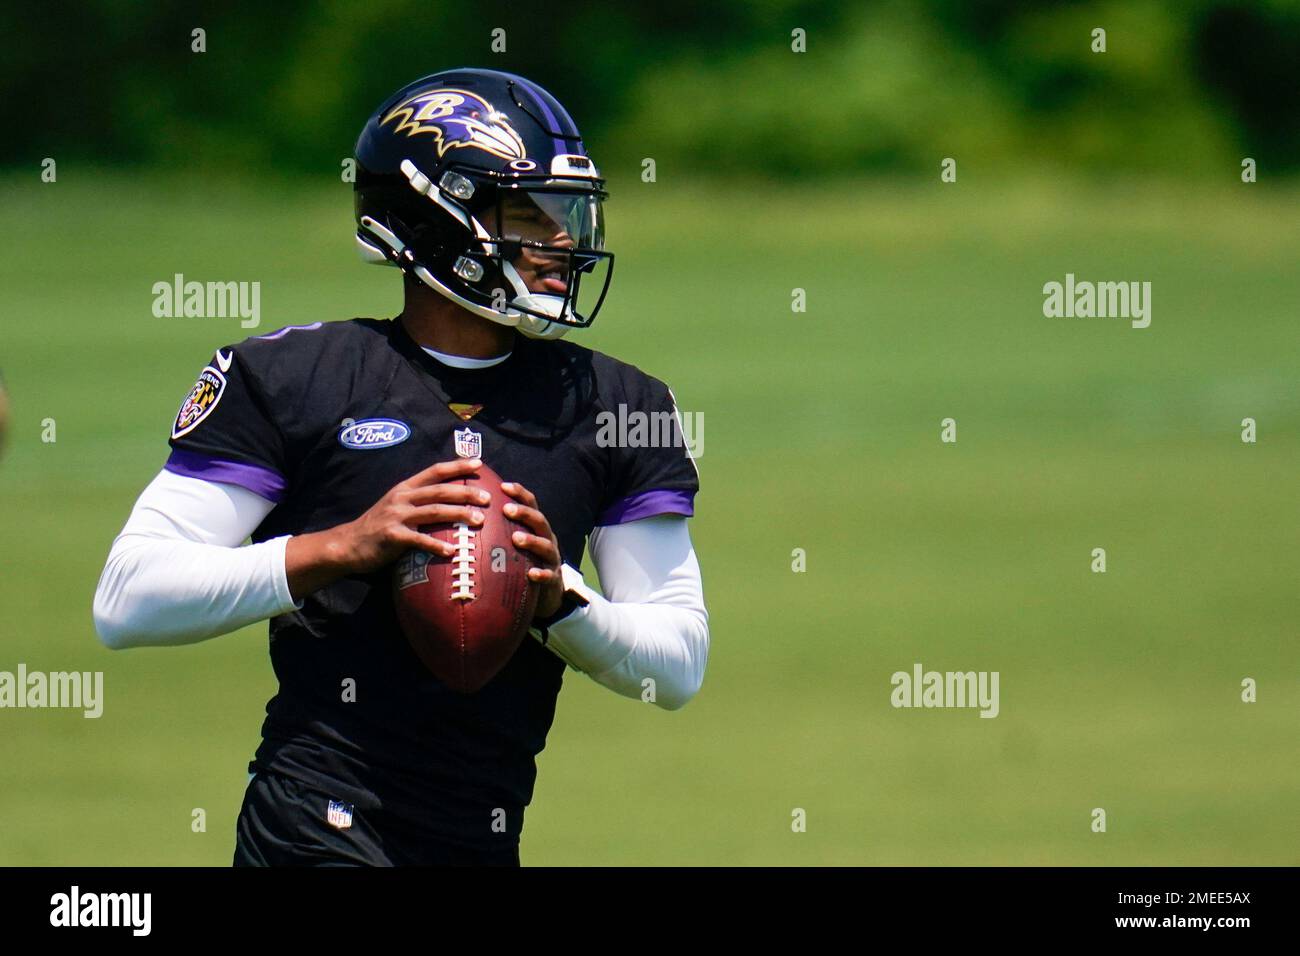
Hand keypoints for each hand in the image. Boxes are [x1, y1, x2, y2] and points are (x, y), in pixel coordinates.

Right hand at [286, 457, 487, 598]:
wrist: (348, 544)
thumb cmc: (379, 527)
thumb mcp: (397, 506)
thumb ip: (419, 501)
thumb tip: (451, 500)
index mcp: (405, 488)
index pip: (435, 471)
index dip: (457, 465)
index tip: (479, 463)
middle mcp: (402, 497)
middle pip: (439, 490)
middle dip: (465, 492)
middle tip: (488, 498)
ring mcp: (397, 516)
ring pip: (434, 511)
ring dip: (459, 515)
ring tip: (479, 520)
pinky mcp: (393, 537)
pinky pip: (419, 540)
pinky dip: (436, 545)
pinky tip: (452, 552)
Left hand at [500, 480, 563, 617]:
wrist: (546, 591)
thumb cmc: (523, 562)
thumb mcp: (514, 542)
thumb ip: (500, 528)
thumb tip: (468, 511)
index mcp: (536, 527)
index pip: (531, 504)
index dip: (519, 493)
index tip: (503, 486)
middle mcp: (547, 538)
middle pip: (539, 521)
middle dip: (524, 513)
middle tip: (507, 509)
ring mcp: (551, 558)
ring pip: (546, 546)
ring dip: (532, 541)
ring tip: (516, 538)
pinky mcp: (553, 578)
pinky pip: (549, 575)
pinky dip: (541, 574)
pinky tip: (532, 574)